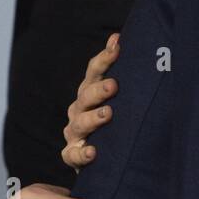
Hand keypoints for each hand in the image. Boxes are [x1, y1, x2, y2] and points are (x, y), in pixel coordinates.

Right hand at [62, 32, 121, 171]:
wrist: (107, 159)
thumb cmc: (117, 123)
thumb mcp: (123, 99)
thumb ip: (126, 74)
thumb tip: (126, 39)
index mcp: (90, 93)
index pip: (94, 72)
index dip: (104, 59)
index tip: (118, 45)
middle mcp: (79, 110)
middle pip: (85, 96)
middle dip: (98, 90)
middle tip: (113, 85)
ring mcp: (75, 133)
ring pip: (79, 123)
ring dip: (92, 118)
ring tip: (108, 114)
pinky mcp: (73, 155)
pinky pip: (72, 155)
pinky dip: (81, 154)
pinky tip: (93, 152)